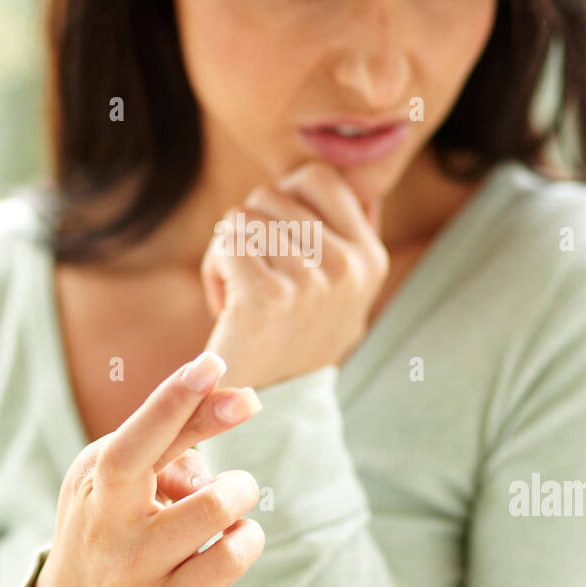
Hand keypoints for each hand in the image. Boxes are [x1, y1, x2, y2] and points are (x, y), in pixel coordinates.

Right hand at [26, 353, 264, 586]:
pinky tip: (237, 539)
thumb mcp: (121, 483)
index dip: (177, 394)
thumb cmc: (112, 533)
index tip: (213, 364)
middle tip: (250, 402)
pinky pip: (228, 558)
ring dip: (240, 492)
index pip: (138, 429)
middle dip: (205, 418)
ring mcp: (133, 563)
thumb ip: (173, 441)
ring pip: (214, 507)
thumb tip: (233, 400)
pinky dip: (247, 539)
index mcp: (95, 475)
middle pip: (152, 454)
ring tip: (235, 498)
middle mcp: (107, 515)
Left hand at [201, 161, 389, 389]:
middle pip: (272, 194)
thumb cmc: (293, 338)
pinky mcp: (268, 297)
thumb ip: (348, 235)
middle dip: (251, 229)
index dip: (284, 199)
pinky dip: (214, 269)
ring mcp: (311, 281)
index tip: (279, 242)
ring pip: (243, 216)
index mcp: (371, 258)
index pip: (318, 176)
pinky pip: (226, 240)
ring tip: (242, 293)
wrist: (268, 409)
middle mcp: (349, 267)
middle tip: (256, 276)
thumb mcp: (342, 290)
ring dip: (229, 252)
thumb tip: (353, 180)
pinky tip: (225, 304)